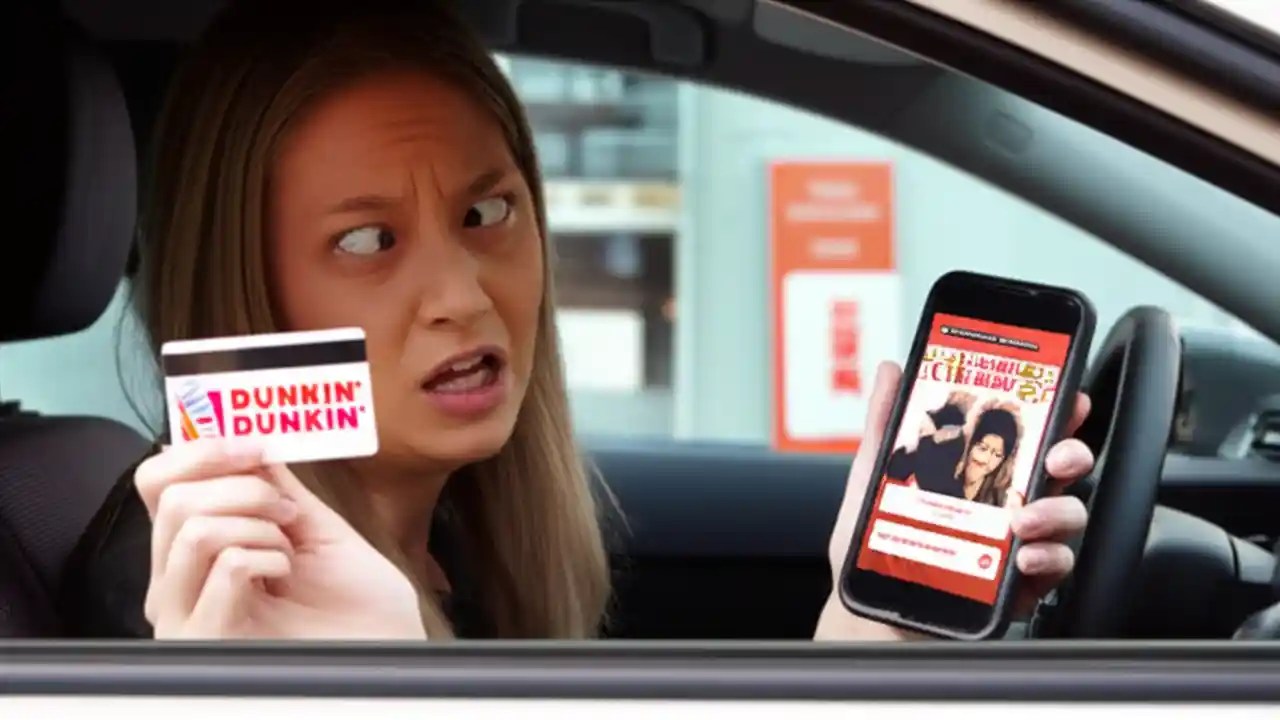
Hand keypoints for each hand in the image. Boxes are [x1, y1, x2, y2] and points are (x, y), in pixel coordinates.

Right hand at [135, 439, 426, 639]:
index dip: (200, 451)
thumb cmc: (356, 600)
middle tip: (287, 511)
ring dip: (258, 522)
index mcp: (196, 553)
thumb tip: (241, 437)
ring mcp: (185, 617)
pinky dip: (268, 554)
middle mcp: (176, 586)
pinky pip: (226, 564)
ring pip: (192, 529)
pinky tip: (288, 575)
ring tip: (289, 548)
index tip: (253, 444)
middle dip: (243, 486)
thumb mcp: (311, 525)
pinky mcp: (206, 639)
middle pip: (171, 499)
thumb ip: (271, 485)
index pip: (157, 484)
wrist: (389, 646)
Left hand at [815, 362, 1092, 639]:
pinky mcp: (1021, 584)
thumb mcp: (877, 475)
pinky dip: (1047, 561)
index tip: (1066, 397)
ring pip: (1066, 516)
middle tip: (1056, 455)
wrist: (868, 606)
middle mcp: (1008, 503)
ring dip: (1056, 512)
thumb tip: (892, 370)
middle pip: (1060, 469)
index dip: (1055, 412)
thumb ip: (888, 421)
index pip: (1028, 434)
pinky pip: (1054, 568)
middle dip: (1071, 453)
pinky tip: (1024, 558)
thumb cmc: (878, 543)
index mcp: (981, 471)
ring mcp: (1019, 543)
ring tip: (1023, 520)